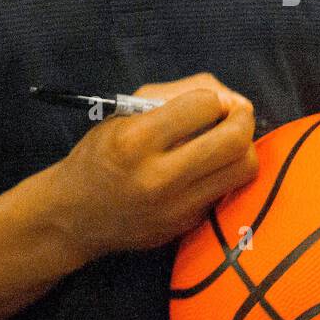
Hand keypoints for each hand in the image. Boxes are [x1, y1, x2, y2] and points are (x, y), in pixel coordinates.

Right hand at [52, 73, 258, 264]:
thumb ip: (176, 94)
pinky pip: (226, 190)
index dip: (213, 97)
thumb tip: (226, 97)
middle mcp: (157, 177)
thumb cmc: (100, 154)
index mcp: (135, 140)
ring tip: (227, 139)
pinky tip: (208, 166)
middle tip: (235, 113)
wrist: (74, 215)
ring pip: (243, 169)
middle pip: (233, 140)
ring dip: (244, 146)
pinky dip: (225, 172)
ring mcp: (176, 207)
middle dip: (243, 117)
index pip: (204, 105)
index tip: (208, 102)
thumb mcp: (124, 112)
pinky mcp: (187, 225)